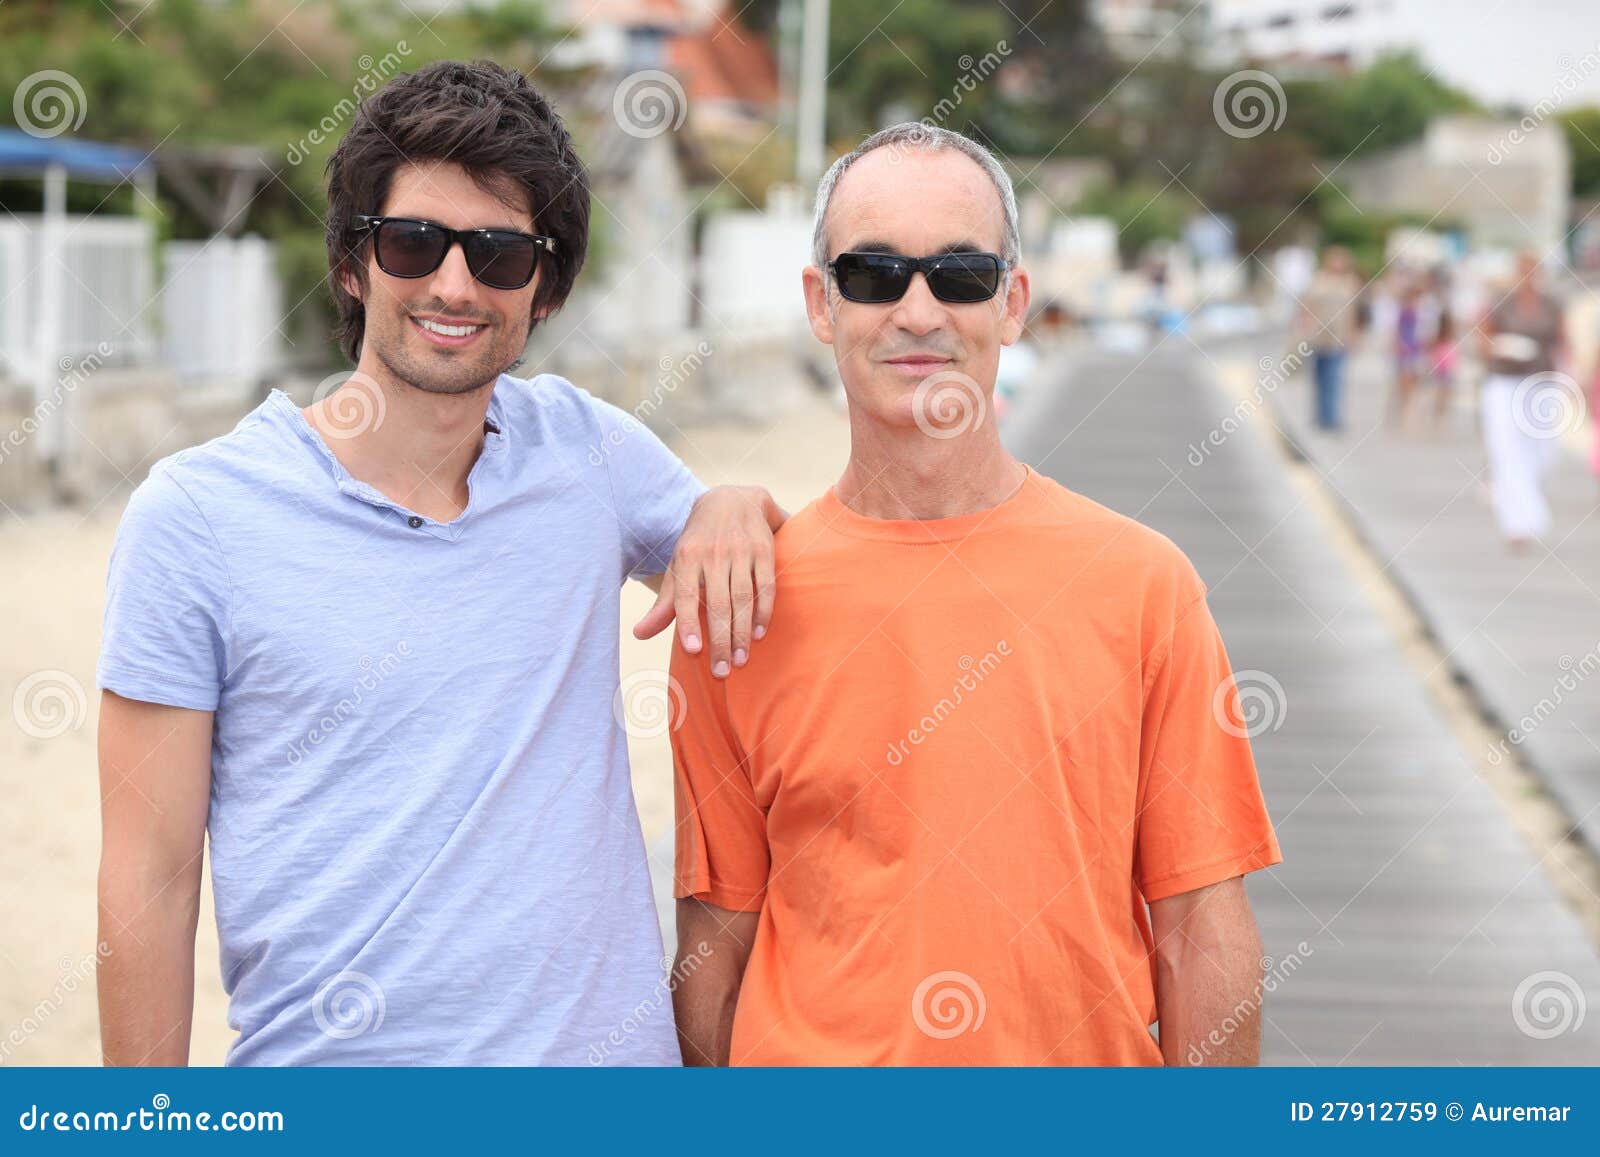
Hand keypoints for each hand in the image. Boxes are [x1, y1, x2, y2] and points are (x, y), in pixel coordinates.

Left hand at [633, 486, 786, 677]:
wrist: (733, 499)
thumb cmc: (699, 542)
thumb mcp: (679, 566)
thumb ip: (665, 604)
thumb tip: (639, 635)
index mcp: (687, 556)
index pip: (687, 595)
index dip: (689, 623)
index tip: (693, 651)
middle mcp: (714, 552)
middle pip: (718, 603)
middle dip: (720, 640)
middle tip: (721, 672)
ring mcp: (741, 550)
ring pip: (743, 598)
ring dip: (742, 633)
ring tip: (741, 661)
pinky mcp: (765, 550)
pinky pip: (766, 586)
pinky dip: (763, 612)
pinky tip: (758, 634)